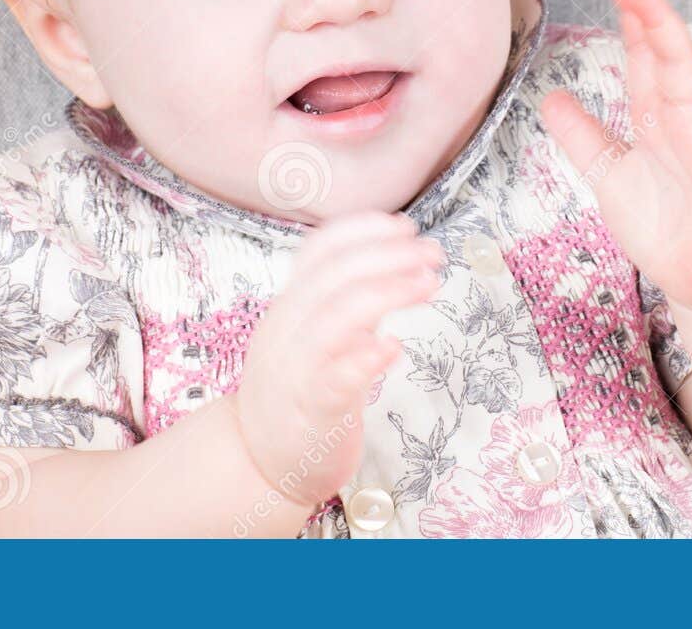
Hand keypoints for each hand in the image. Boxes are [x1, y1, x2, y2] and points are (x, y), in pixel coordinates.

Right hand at [233, 210, 442, 506]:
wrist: (258, 464)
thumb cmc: (297, 397)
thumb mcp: (315, 338)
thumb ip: (346, 304)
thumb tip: (394, 263)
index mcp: (290, 307)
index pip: (318, 251)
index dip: (363, 230)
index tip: (406, 227)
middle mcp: (287, 330)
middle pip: (333, 275)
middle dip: (388, 255)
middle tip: (433, 254)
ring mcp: (296, 369)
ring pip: (335, 317)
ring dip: (387, 292)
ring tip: (430, 285)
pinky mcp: (313, 411)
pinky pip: (334, 378)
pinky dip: (366, 357)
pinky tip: (396, 348)